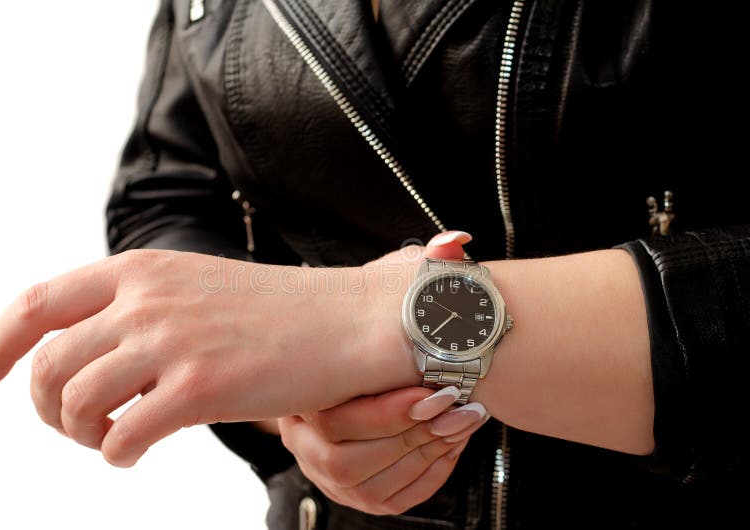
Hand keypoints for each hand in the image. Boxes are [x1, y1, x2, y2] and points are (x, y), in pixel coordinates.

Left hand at [0, 248, 412, 465]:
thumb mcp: (192, 286)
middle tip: (74, 426)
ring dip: (81, 434)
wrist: (345, 320)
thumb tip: (82, 355)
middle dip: (45, 409)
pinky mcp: (201, 387)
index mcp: (140, 270)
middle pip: (47, 366)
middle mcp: (146, 301)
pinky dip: (117, 454)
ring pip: (75, 403)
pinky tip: (136, 451)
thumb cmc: (275, 311)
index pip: (35, 305)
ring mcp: (172, 342)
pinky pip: (122, 437)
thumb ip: (136, 308)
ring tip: (109, 439)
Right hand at [279, 230, 483, 514]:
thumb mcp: (382, 291)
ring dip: (425, 456)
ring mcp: (326, 469)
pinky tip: (450, 446)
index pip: (336, 416)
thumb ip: (413, 269)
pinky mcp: (355, 490)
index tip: (437, 390)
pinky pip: (389, 499)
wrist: (350, 367)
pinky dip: (427, 477)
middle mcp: (303, 437)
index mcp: (301, 392)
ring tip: (462, 424)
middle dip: (413, 435)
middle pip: (349, 458)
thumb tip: (453, 244)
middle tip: (461, 410)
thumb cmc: (366, 327)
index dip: (390, 409)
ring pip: (370, 484)